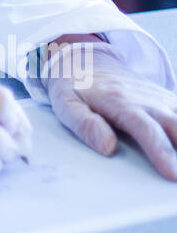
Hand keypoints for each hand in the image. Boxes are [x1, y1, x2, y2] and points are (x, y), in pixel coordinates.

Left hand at [42, 42, 176, 179]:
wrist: (85, 59)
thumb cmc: (74, 85)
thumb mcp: (66, 104)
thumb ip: (85, 125)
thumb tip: (107, 148)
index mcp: (119, 101)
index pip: (146, 129)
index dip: (160, 151)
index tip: (171, 173)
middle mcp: (144, 98)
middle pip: (174, 124)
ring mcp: (156, 96)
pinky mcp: (162, 97)